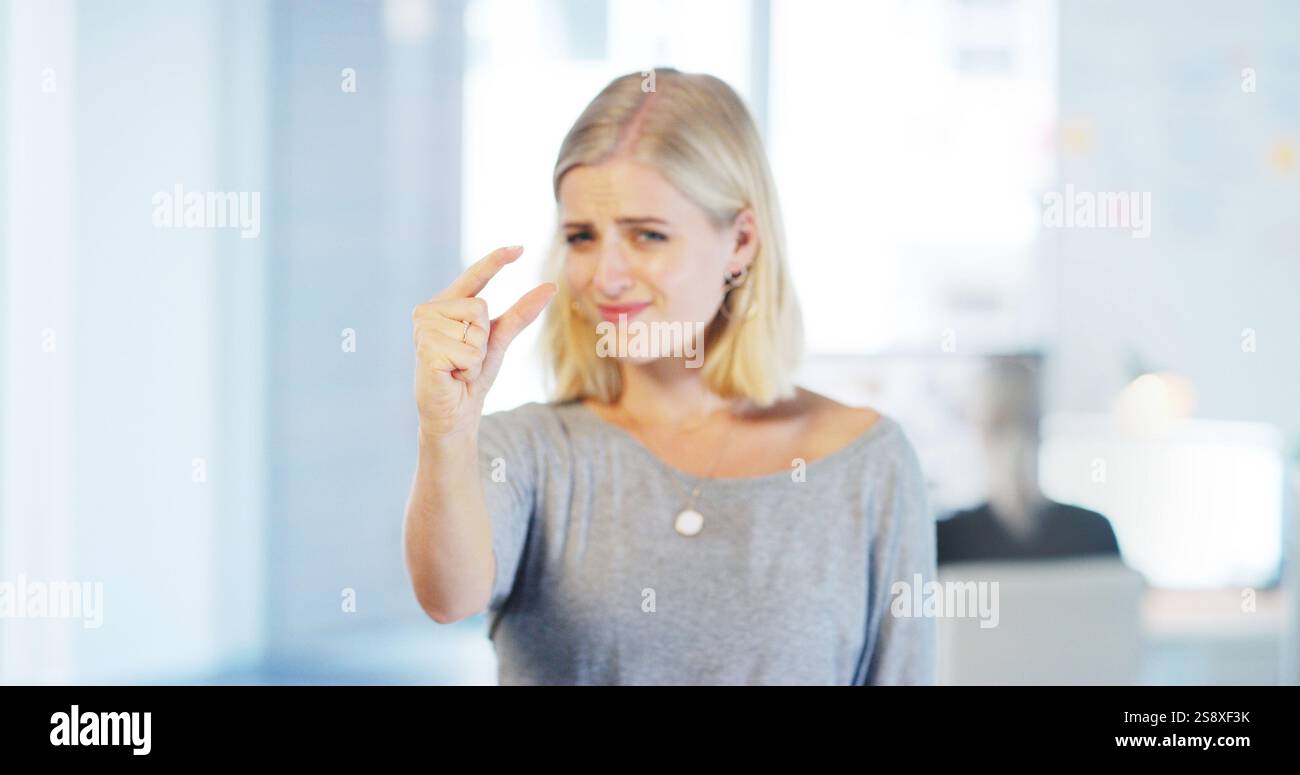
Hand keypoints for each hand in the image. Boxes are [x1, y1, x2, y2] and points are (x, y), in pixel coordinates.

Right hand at [411, 246, 556, 438]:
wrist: (455, 412)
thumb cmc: (472, 377)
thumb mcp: (499, 340)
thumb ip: (521, 313)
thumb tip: (550, 287)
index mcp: (447, 304)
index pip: (474, 276)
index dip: (495, 261)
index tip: (520, 248)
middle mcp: (430, 311)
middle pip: (481, 308)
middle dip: (484, 340)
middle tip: (467, 359)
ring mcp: (424, 328)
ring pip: (475, 330)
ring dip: (475, 357)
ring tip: (457, 367)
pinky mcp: (425, 348)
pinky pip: (467, 351)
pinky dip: (467, 368)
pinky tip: (451, 375)